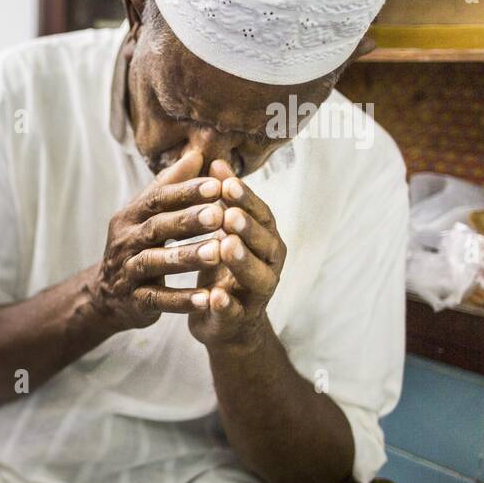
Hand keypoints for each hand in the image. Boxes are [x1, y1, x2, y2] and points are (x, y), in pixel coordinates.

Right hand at [87, 148, 225, 330]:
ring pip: (154, 262)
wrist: (106, 295)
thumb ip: (171, 186)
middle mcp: (124, 241)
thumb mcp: (147, 214)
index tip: (217, 184)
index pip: (157, 198)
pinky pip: (157, 299)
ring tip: (217, 253)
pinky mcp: (133, 301)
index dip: (186, 191)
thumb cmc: (136, 246)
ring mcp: (126, 272)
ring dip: (186, 257)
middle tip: (218, 215)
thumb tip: (198, 153)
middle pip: (155, 227)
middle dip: (187, 221)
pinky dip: (182, 300)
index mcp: (131, 216)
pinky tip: (208, 298)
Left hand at [188, 159, 285, 348]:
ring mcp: (257, 294)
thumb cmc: (223, 268)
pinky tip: (213, 297)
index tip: (225, 182)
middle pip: (264, 243)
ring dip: (242, 262)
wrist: (226, 323)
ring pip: (257, 277)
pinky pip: (235, 312)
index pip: (259, 214)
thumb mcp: (223, 231)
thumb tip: (214, 160)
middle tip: (229, 213)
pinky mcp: (239, 320)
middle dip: (247, 227)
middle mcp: (270, 265)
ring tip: (226, 247)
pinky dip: (226, 305)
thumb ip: (222, 201)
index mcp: (266, 240)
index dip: (244, 198)